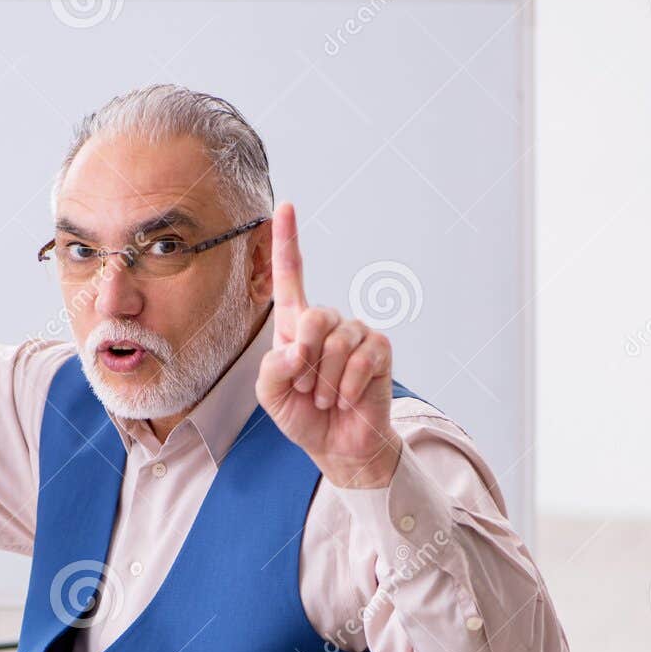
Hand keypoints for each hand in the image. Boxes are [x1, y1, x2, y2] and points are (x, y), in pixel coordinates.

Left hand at [255, 204, 402, 489]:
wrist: (337, 445)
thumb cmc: (302, 416)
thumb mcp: (271, 395)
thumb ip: (272, 368)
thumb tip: (300, 349)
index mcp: (295, 326)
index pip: (291, 277)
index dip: (287, 242)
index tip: (286, 206)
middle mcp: (327, 323)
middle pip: (314, 316)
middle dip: (306, 358)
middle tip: (306, 389)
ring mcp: (356, 334)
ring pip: (338, 342)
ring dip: (326, 381)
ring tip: (326, 399)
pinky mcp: (380, 350)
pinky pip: (363, 357)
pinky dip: (349, 385)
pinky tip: (347, 399)